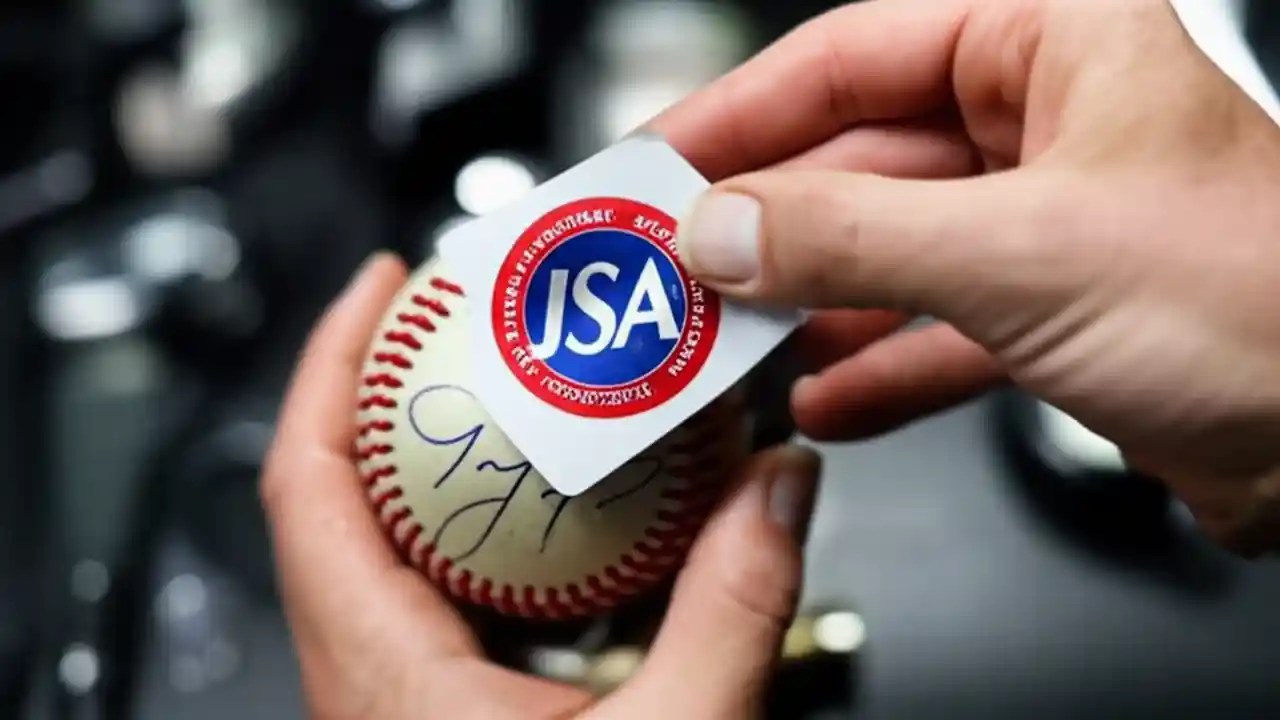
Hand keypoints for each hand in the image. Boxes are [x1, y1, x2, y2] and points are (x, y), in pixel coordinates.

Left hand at [260, 255, 822, 719]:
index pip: (309, 476)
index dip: (332, 361)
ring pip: (384, 534)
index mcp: (381, 669)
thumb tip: (782, 492)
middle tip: (463, 311)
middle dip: (394, 382)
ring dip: (437, 448)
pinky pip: (436, 583)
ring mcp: (394, 692)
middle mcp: (364, 673)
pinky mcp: (434, 711)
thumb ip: (733, 614)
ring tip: (505, 385)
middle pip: (339, 485)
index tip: (383, 282)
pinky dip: (481, 519)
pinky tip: (551, 508)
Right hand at [651, 0, 1279, 554]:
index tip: (659, 166)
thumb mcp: (1022, 255)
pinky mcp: (1052, 310)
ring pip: (885, 247)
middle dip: (765, 226)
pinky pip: (932, 324)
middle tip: (675, 271)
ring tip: (730, 341)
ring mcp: (1044, 219)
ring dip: (808, 301)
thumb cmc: (1270, 308)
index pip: (850, 53)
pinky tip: (824, 400)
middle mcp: (1045, 120)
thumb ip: (851, 237)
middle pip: (855, 156)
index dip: (740, 113)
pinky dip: (876, 363)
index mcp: (1052, 41)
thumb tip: (722, 228)